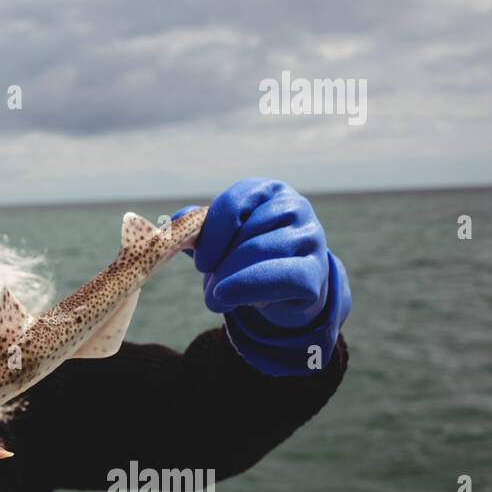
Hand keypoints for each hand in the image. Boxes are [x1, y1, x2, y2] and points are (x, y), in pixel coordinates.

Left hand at [171, 179, 350, 375]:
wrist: (284, 288)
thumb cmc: (245, 257)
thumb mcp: (220, 240)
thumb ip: (198, 229)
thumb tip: (174, 222)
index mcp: (266, 190)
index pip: (233, 203)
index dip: (210, 235)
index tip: (200, 262)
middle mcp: (293, 206)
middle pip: (246, 234)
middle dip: (220, 266)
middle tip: (209, 289)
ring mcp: (311, 236)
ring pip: (261, 254)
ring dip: (230, 281)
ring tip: (217, 298)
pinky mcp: (317, 270)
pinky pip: (284, 278)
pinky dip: (251, 290)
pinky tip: (233, 300)